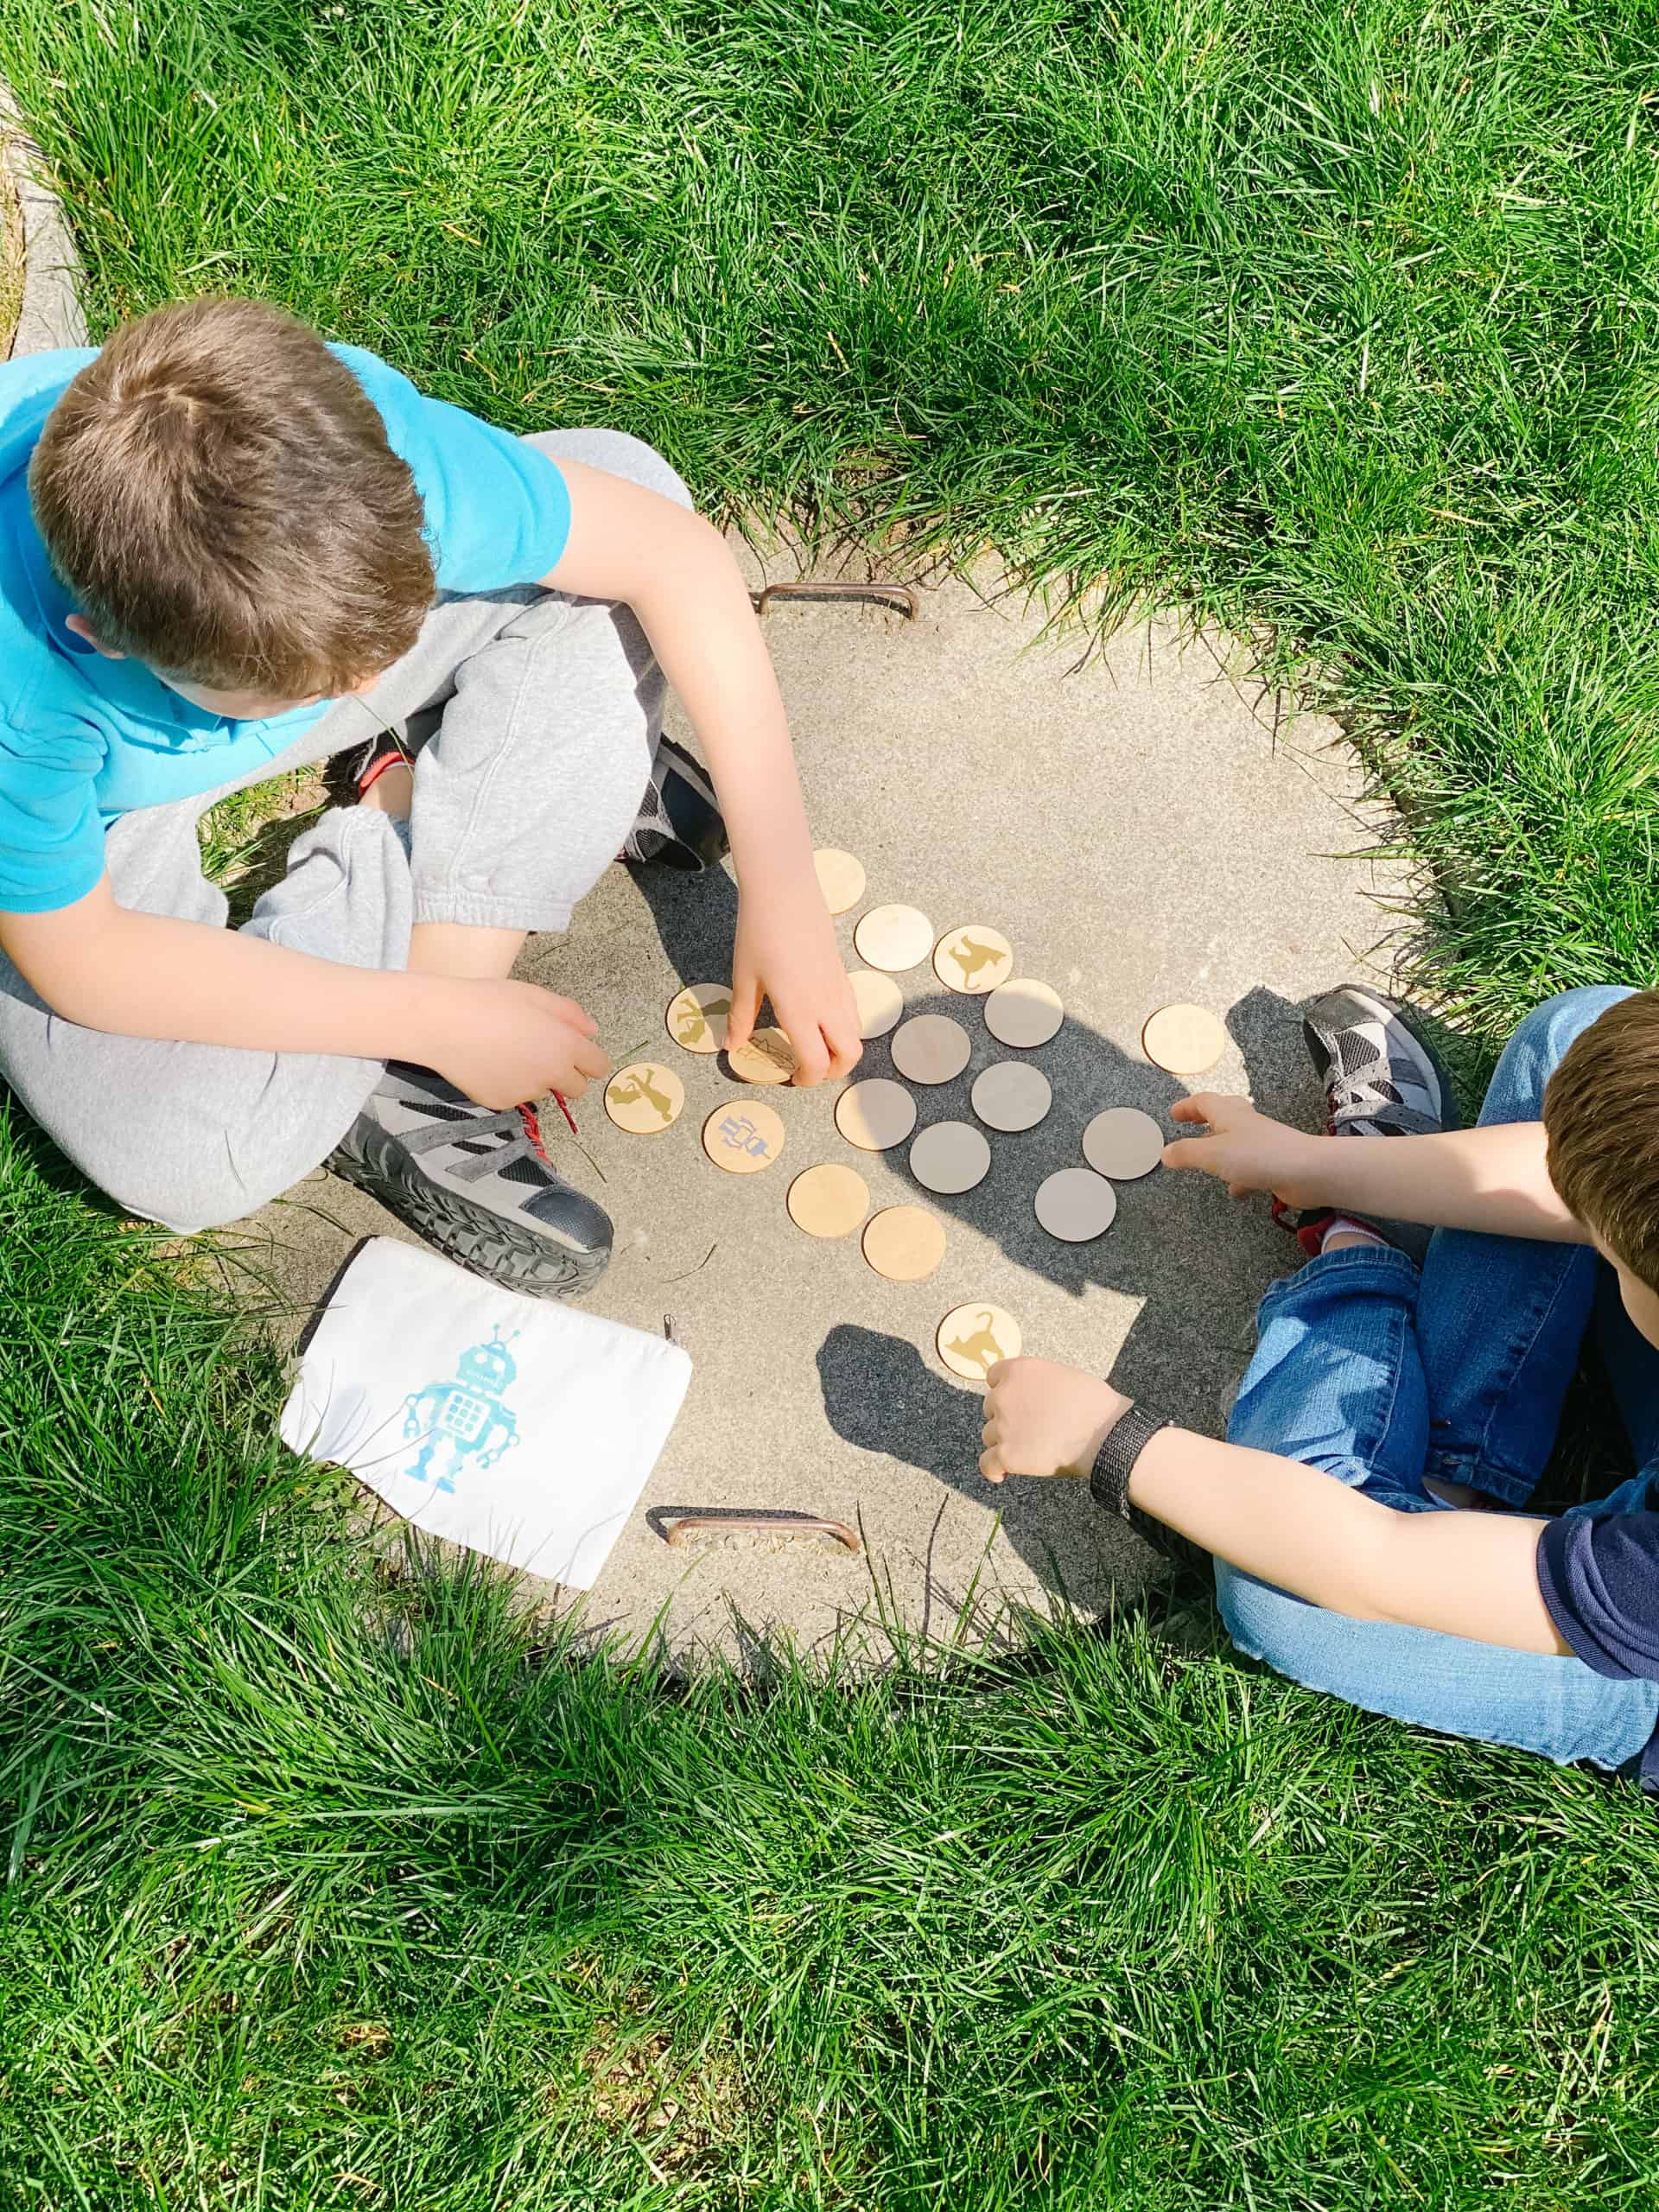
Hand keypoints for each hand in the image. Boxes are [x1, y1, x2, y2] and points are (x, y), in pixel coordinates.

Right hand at [428, 978, 611, 1109]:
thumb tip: (591, 1032)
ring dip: (535, 1077)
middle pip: (577, 1088)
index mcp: (565, 1046)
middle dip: (567, 1074)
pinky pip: (514, 1097)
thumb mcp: (535, 996)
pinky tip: (489, 1063)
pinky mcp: (501, 1103)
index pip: (598, 1067)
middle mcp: (550, 1074)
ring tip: (506, 1051)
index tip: (578, 1054)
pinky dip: (508, 1084)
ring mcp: (526, 1092)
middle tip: (543, 1053)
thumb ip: (570, 1014)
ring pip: (543, 1090)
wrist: (442, 1023)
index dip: (589, 1059)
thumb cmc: (488, 1001)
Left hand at [728, 875, 861, 1085]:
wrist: (785, 891)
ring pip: (856, 1033)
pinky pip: (853, 1011)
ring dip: (842, 1049)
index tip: (791, 1078)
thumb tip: (731, 1045)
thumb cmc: (759, 933)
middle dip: (834, 1072)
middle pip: (850, 1055)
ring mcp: (839, 988)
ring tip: (816, 1045)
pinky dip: (844, 1026)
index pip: (817, 1063)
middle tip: (809, 1069)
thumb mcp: (744, 978)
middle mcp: (827, 1005)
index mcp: (800, 1012)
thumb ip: (741, 1017)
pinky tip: (820, 1016)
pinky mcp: (843, 973)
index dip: (806, 1080)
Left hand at [979, 1358, 1130, 1484]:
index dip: (1005, 1390)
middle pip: (990, 1407)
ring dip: (1004, 1442)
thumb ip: (1037, 1382)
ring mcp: (1003, 1426)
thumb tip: (1031, 1394)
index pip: (993, 1377)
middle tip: (1029, 1428)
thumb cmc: (1093, 1404)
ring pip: (989, 1435)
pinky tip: (1003, 1472)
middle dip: (1005, 1417)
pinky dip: (993, 1469)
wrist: (1105, 1434)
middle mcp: (1004, 1395)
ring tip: (1030, 1449)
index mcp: (1019, 1370)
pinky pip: (986, 1464)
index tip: (1016, 1401)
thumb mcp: (1062, 1375)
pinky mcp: (1007, 1455)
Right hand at [1162, 1093, 1330, 1206]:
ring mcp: (1262, 1144)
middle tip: (1191, 1126)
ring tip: (1207, 1163)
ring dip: (1220, 1149)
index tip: (1173, 1114)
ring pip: (1236, 1142)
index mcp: (1229, 1116)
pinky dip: (1238, 1176)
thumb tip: (1165, 1153)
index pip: (1204, 1102)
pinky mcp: (1273, 1163)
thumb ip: (1186, 1154)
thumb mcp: (1213, 1155)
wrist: (1307, 1171)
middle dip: (1205, 1120)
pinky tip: (1235, 1190)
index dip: (1187, 1106)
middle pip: (1223, 1115)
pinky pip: (1250, 1166)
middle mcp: (1246, 1125)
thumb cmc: (1259, 1156)